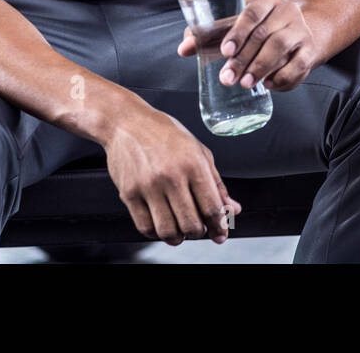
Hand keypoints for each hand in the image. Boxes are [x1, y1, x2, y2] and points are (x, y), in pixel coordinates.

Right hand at [103, 102, 240, 245]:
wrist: (127, 122)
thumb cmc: (165, 133)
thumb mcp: (199, 151)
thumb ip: (217, 183)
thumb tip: (232, 209)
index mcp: (193, 164)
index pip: (211, 207)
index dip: (219, 226)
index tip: (220, 233)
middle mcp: (171, 176)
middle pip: (191, 223)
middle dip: (200, 233)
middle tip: (200, 229)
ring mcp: (148, 186)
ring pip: (167, 230)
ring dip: (178, 237)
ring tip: (181, 231)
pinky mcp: (128, 193)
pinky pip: (144, 226)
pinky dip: (156, 234)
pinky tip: (162, 226)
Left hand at [178, 0, 319, 91]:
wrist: (299, 32)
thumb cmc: (260, 29)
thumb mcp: (238, 25)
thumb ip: (210, 35)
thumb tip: (183, 48)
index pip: (252, 12)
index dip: (238, 32)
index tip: (225, 50)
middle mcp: (287, 11)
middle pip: (263, 34)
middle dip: (243, 59)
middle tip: (227, 78)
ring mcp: (301, 30)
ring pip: (281, 47)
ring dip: (261, 67)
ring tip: (246, 83)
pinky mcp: (310, 50)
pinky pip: (298, 65)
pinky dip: (282, 77)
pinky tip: (268, 84)